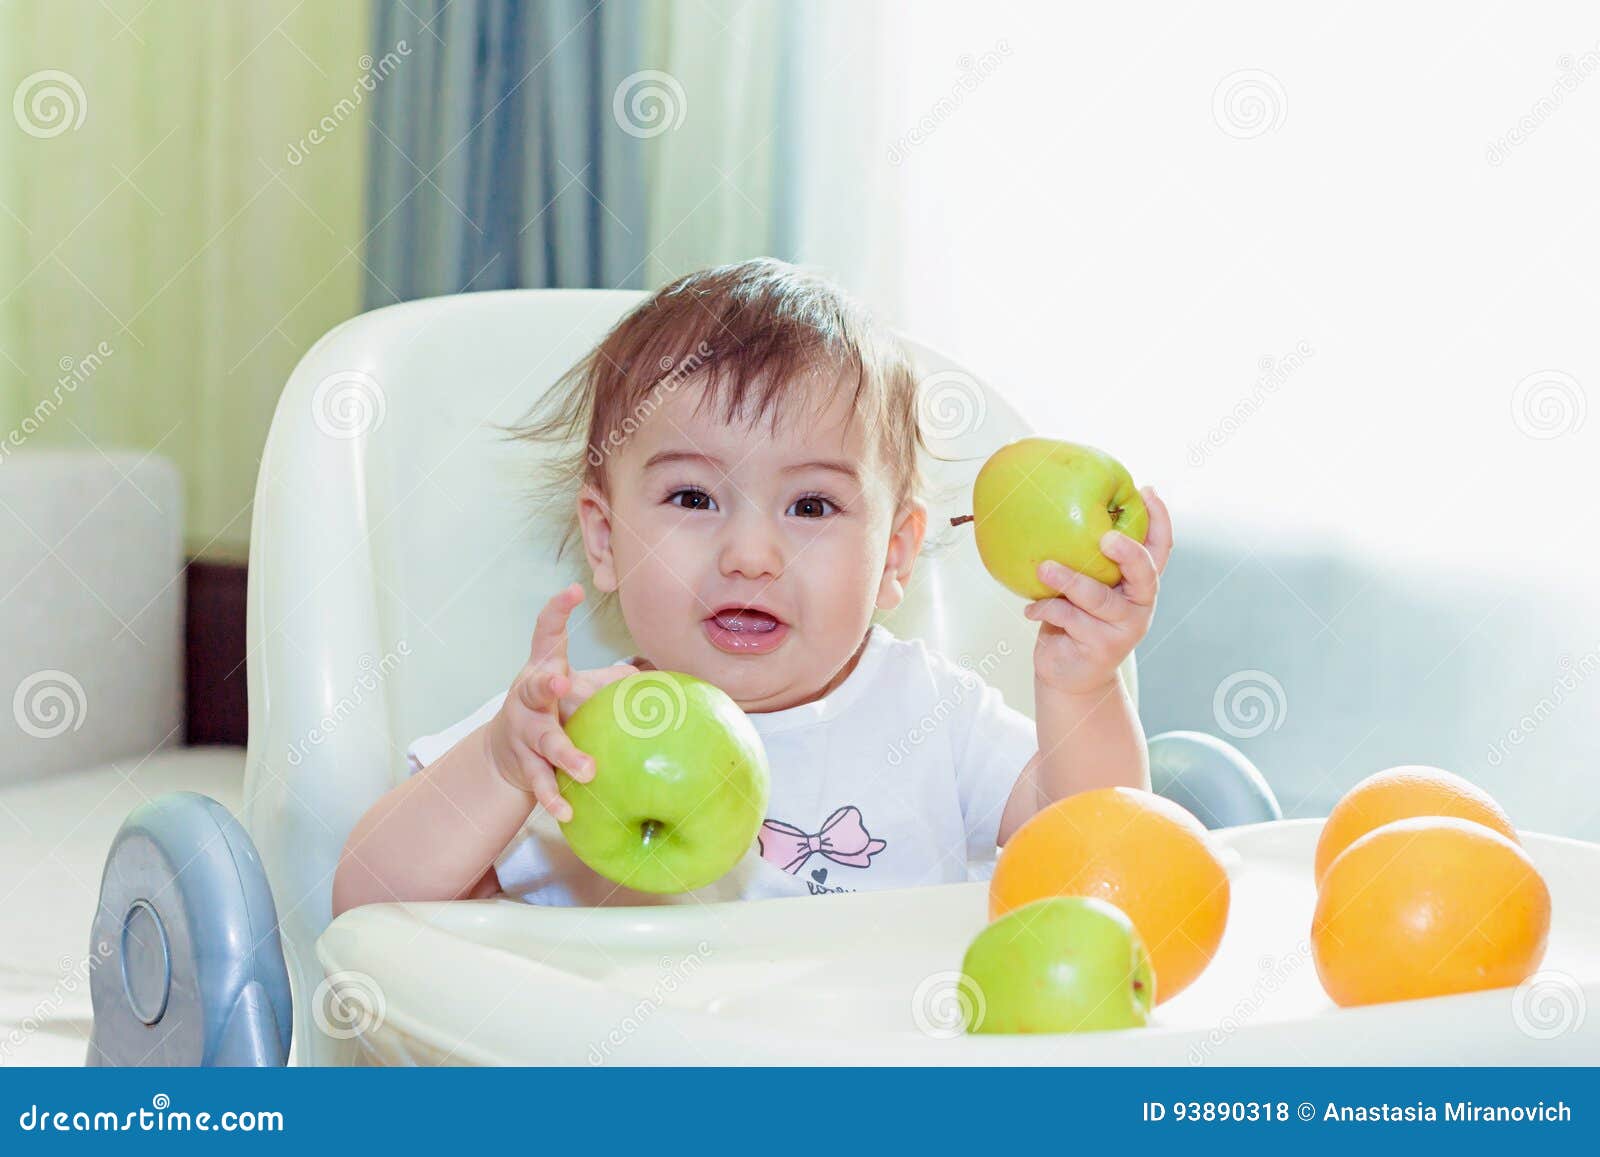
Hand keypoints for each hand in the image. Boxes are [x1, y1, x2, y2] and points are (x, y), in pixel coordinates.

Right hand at [484, 582, 637, 820]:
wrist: (503, 753)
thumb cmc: (552, 709)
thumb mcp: (573, 687)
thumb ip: (608, 679)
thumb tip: (660, 675)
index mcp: (541, 670)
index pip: (545, 634)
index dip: (557, 611)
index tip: (573, 591)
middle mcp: (526, 698)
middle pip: (535, 689)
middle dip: (547, 687)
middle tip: (562, 685)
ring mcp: (522, 733)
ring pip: (543, 743)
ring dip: (565, 755)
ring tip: (588, 770)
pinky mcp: (523, 765)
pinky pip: (539, 783)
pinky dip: (554, 798)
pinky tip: (569, 812)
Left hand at [1024, 487, 1172, 696]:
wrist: (1070, 675)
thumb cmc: (1075, 619)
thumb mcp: (1085, 587)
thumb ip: (1084, 561)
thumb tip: (1055, 508)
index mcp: (1140, 583)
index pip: (1161, 548)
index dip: (1160, 520)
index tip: (1147, 490)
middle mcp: (1139, 604)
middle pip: (1145, 574)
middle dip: (1128, 553)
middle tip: (1105, 537)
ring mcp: (1123, 628)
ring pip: (1098, 598)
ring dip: (1069, 580)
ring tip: (1043, 567)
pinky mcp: (1101, 648)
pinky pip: (1069, 618)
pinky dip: (1046, 608)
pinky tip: (1030, 608)